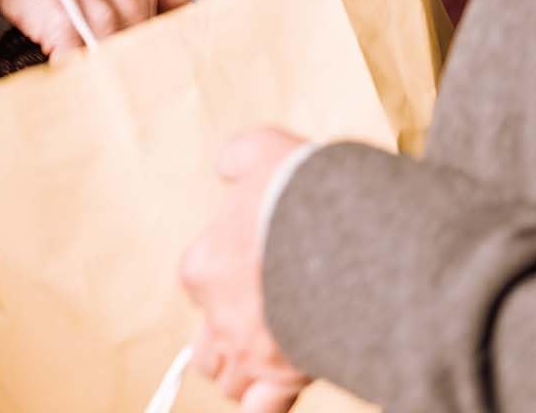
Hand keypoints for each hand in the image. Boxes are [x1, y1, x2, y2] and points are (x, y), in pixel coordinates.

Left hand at [181, 127, 311, 409]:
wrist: (338, 228)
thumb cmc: (295, 188)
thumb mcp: (259, 148)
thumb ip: (236, 159)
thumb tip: (225, 169)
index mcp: (204, 264)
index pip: (197, 281)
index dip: (221, 279)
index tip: (248, 268)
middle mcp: (219, 313)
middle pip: (204, 346)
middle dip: (223, 341)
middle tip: (254, 325)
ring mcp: (250, 349)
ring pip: (229, 382)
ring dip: (243, 374)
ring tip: (268, 360)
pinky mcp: (285, 375)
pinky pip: (262, 412)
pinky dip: (262, 409)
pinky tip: (272, 397)